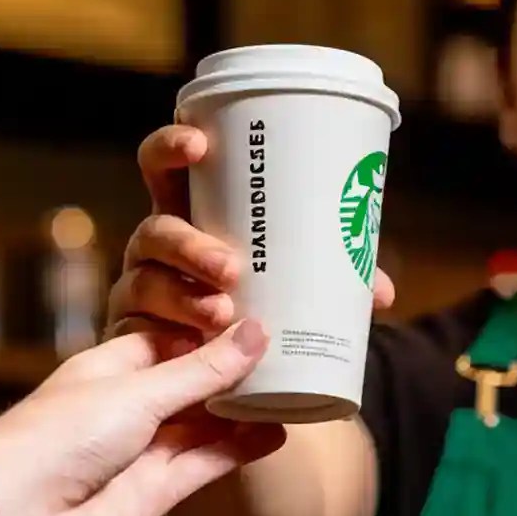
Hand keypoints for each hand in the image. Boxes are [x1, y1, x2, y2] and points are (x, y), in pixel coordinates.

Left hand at [0, 322, 285, 515]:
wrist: (18, 512)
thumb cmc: (57, 435)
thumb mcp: (139, 389)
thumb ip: (202, 369)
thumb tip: (255, 333)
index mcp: (117, 365)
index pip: (177, 338)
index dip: (216, 328)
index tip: (261, 313)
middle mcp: (134, 404)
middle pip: (197, 381)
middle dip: (237, 368)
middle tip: (291, 348)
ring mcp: (148, 446)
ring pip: (209, 421)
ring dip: (246, 407)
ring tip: (295, 387)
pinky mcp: (161, 487)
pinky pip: (212, 460)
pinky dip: (244, 446)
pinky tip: (278, 432)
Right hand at [106, 125, 394, 338]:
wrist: (230, 370)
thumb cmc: (259, 299)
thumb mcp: (294, 280)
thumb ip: (335, 280)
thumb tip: (381, 294)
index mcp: (192, 214)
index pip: (163, 167)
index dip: (172, 147)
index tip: (201, 145)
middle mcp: (158, 249)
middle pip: (155, 231)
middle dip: (191, 246)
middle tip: (234, 269)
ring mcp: (142, 292)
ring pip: (147, 285)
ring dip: (184, 298)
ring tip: (222, 315)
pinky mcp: (136, 337)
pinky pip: (138, 335)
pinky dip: (163, 340)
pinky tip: (183, 349)